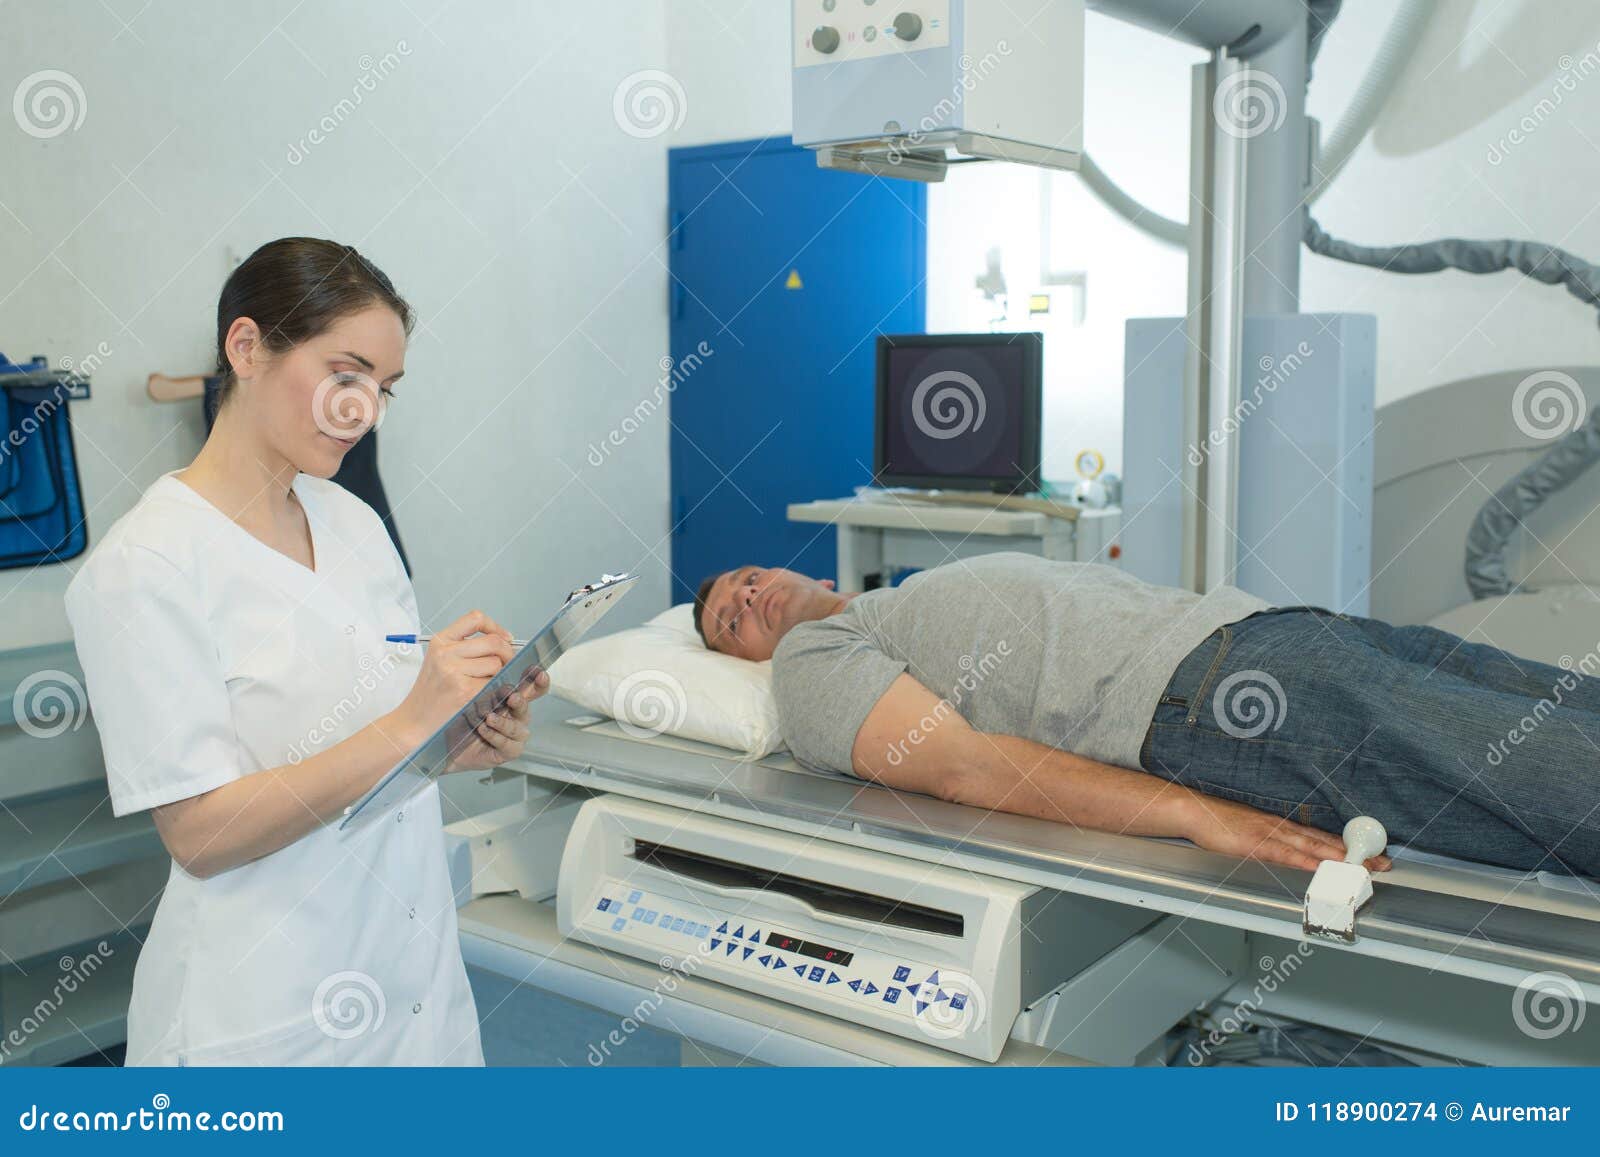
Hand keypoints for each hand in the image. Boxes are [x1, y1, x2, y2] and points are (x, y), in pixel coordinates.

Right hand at [387, 610, 515, 747]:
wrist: (413, 722)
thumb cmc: (430, 693)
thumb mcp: (440, 661)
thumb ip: (466, 648)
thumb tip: (505, 640)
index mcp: (440, 641)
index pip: (475, 619)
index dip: (495, 627)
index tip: (505, 638)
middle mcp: (445, 653)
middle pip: (493, 642)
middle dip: (507, 654)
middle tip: (506, 665)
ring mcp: (454, 672)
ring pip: (496, 664)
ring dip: (498, 675)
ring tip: (483, 685)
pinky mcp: (464, 691)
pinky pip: (493, 684)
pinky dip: (494, 690)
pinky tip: (481, 696)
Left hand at [446, 667, 549, 770]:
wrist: (447, 742)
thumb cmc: (462, 716)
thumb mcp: (472, 695)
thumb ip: (490, 685)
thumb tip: (505, 675)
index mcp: (512, 699)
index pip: (531, 688)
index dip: (539, 681)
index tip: (539, 673)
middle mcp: (517, 716)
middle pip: (525, 707)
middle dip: (520, 702)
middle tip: (512, 697)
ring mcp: (515, 735)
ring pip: (517, 728)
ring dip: (503, 722)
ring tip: (489, 718)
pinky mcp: (509, 751)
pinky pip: (508, 745)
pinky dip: (495, 736)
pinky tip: (483, 730)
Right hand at [1182, 793, 1392, 872]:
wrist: (1196, 811)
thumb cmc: (1219, 822)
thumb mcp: (1251, 829)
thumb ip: (1272, 840)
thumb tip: (1291, 853)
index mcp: (1281, 826)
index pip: (1322, 837)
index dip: (1348, 847)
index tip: (1372, 854)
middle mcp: (1282, 828)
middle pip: (1325, 842)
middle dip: (1356, 855)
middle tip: (1383, 864)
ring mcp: (1270, 835)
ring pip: (1312, 848)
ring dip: (1339, 858)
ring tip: (1363, 868)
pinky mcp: (1255, 844)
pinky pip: (1285, 855)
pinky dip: (1305, 862)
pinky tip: (1320, 868)